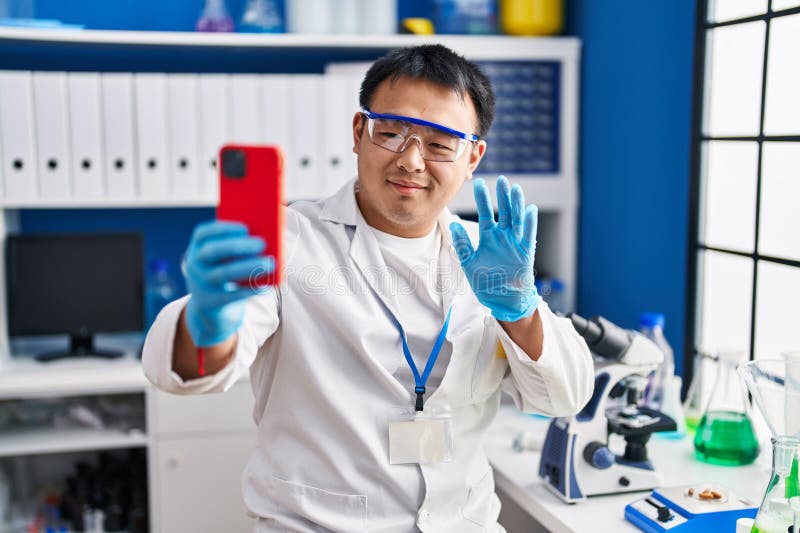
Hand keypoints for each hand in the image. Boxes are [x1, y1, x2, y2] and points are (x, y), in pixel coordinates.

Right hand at [183, 221, 273, 346]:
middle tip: (262, 244)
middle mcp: (195, 264)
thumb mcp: (224, 257)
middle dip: (238, 246)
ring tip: (270, 263)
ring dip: (248, 267)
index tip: (245, 228)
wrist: (210, 304)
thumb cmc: (225, 269)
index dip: (223, 228)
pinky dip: (249, 289)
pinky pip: (231, 296)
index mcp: (197, 246)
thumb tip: (265, 241)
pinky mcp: (211, 302)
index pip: (202, 233)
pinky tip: (266, 285)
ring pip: (223, 273)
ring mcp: (201, 284)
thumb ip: (238, 246)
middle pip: (212, 251)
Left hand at [449, 176, 539, 321]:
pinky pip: (528, 235)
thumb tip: (453, 225)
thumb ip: (463, 245)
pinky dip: (529, 222)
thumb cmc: (487, 282)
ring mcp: (515, 243)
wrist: (503, 299)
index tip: (478, 183)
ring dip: (517, 204)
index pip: (486, 213)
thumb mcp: (470, 263)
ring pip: (517, 219)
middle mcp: (503, 236)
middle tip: (501, 179)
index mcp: (489, 237)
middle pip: (504, 211)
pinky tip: (530, 209)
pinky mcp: (525, 252)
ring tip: (515, 189)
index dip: (483, 198)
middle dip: (503, 195)